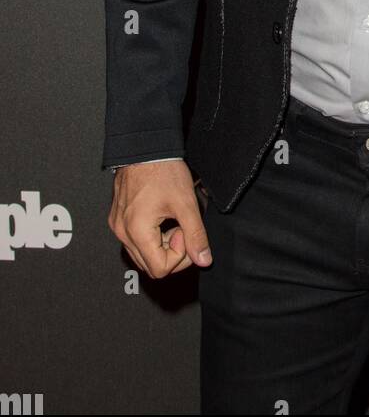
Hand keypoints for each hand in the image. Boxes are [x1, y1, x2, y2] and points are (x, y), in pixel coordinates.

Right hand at [107, 160, 211, 277]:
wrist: (145, 147)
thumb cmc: (163, 170)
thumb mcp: (186, 203)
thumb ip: (196, 235)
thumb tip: (203, 259)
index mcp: (136, 231)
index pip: (160, 269)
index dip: (180, 255)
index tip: (185, 231)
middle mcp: (122, 232)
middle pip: (150, 266)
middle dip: (171, 253)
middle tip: (181, 227)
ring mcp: (117, 226)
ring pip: (141, 255)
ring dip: (161, 245)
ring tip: (171, 221)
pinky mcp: (117, 218)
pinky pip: (134, 241)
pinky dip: (151, 237)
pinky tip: (161, 217)